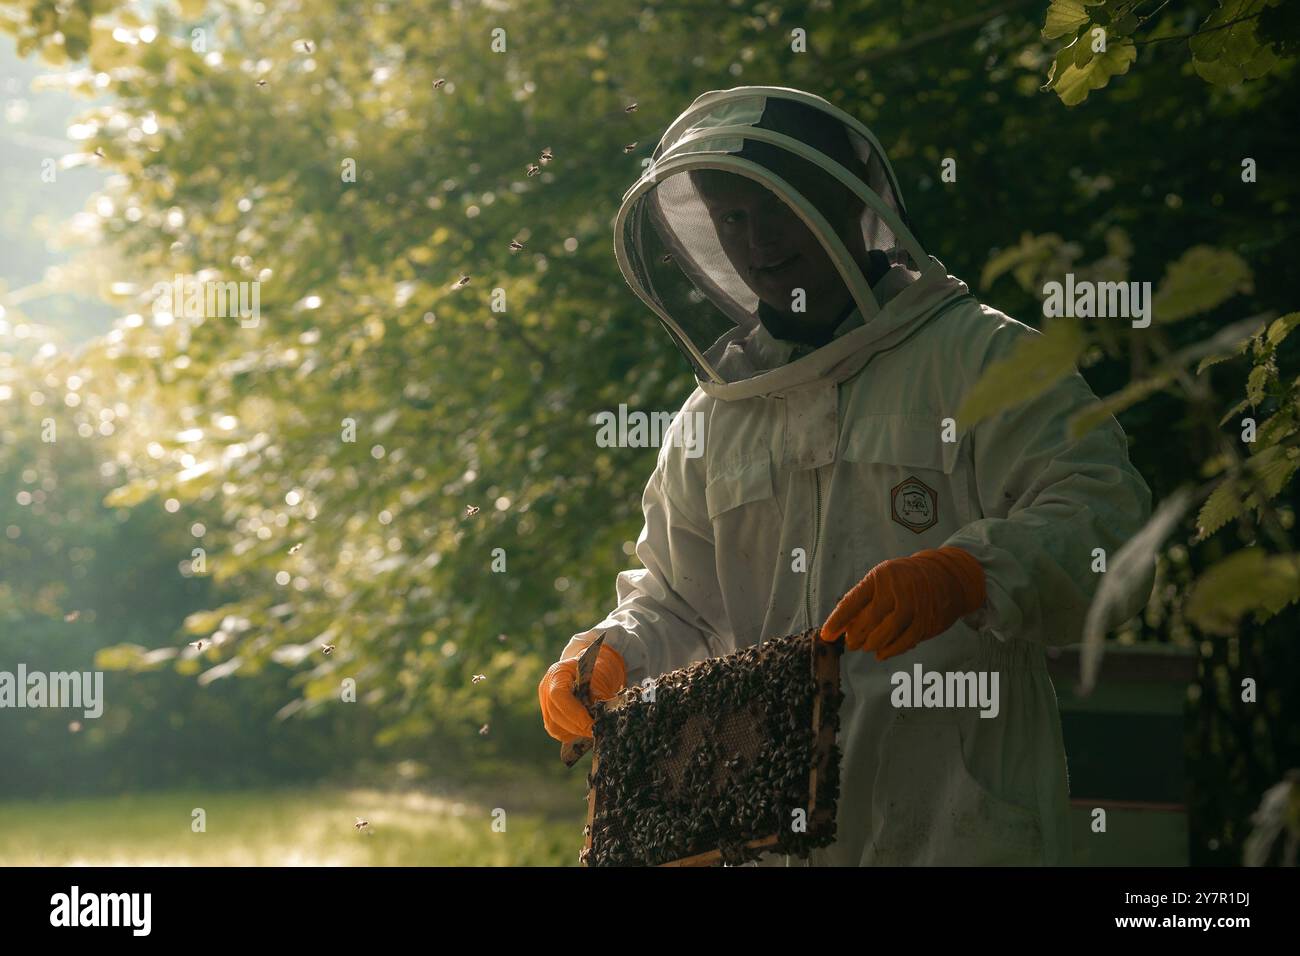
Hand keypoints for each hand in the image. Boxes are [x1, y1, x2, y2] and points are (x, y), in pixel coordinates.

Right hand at [538, 643, 627, 742]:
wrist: (595, 668)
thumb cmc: (599, 669)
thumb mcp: (602, 677)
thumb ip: (599, 696)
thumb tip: (600, 719)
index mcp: (558, 673)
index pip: (558, 696)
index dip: (575, 713)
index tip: (592, 724)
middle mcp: (546, 688)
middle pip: (555, 714)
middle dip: (577, 726)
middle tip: (596, 731)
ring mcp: (545, 702)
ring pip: (554, 727)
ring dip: (574, 732)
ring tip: (591, 729)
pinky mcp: (550, 714)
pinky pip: (557, 730)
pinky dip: (572, 733)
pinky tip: (585, 729)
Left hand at [819, 546, 985, 660]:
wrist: (946, 576)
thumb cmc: (905, 579)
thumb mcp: (884, 579)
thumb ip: (864, 600)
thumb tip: (841, 626)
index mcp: (880, 577)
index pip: (852, 601)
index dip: (837, 621)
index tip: (826, 635)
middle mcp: (896, 591)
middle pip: (868, 621)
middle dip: (855, 636)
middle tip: (850, 643)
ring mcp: (913, 607)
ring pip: (885, 633)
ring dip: (871, 644)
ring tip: (865, 646)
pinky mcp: (926, 622)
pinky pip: (903, 642)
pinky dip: (890, 650)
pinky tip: (881, 653)